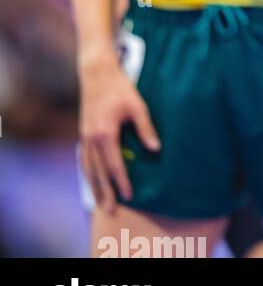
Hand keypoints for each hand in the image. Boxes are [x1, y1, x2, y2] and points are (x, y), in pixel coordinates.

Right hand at [78, 55, 159, 212]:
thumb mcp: (137, 106)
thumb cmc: (120, 88)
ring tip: (100, 203)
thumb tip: (156, 149)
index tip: (130, 196)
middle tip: (111, 211)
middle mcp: (91, 140)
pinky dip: (87, 174)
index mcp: (105, 134)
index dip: (123, 182)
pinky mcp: (83, 134)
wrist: (96, 74)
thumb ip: (146, 129)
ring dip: (94, 187)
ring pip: (88, 169)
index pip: (115, 165)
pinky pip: (84, 160)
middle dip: (105, 192)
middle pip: (99, 173)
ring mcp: (84, 137)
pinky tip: (91, 180)